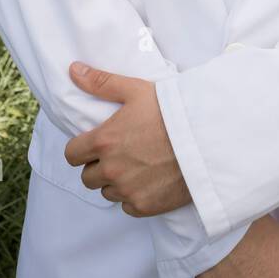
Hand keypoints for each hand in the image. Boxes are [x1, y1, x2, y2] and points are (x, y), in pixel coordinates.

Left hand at [64, 62, 190, 217]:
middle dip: (99, 166)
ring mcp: (127, 191)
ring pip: (108, 192)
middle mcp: (111, 170)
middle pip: (87, 177)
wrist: (206, 138)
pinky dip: (135, 196)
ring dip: (116, 182)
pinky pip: (128, 206)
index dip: (81, 148)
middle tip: (121, 153)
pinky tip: (150, 180)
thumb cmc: (172, 110)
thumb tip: (74, 70)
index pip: (71, 155)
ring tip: (138, 165)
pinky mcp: (144, 207)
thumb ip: (101, 82)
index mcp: (104, 141)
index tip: (96, 144)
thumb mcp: (136, 90)